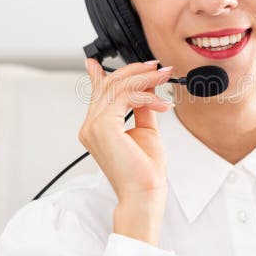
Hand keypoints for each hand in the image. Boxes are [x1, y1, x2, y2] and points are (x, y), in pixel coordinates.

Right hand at [79, 59, 173, 243]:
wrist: (144, 194)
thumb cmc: (144, 171)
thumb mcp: (145, 131)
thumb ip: (142, 109)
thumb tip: (147, 89)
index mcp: (96, 127)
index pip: (99, 91)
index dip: (110, 71)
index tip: (131, 62)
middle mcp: (90, 126)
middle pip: (109, 84)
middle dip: (136, 71)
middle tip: (158, 67)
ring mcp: (93, 127)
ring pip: (116, 87)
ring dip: (144, 78)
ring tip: (164, 77)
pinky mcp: (103, 127)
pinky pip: (124, 97)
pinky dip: (146, 95)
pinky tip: (162, 103)